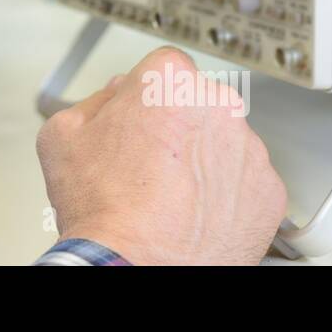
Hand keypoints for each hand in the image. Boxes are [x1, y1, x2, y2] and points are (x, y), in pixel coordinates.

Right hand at [36, 47, 286, 264]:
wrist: (136, 265)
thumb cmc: (104, 207)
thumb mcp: (63, 134)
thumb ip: (94, 99)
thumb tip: (115, 97)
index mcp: (169, 79)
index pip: (163, 67)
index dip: (145, 95)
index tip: (139, 119)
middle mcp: (217, 104)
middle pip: (197, 101)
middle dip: (178, 125)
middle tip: (150, 162)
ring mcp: (249, 148)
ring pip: (224, 142)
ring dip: (204, 160)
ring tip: (171, 193)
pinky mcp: (269, 189)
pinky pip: (245, 181)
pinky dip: (227, 194)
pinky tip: (195, 211)